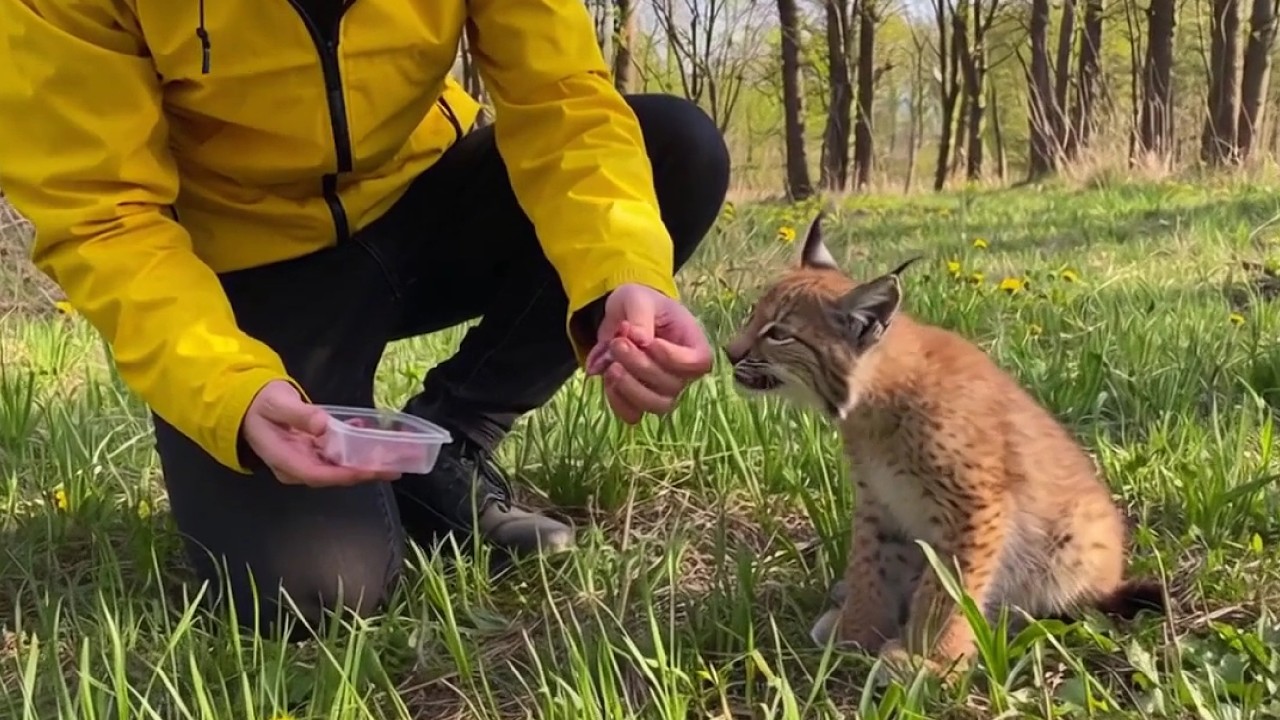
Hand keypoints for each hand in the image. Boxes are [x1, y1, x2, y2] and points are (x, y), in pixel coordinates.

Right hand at [240, 380, 399, 486]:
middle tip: (394, 466)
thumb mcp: (276, 404)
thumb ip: (300, 415)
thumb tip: (323, 425)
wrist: (246, 402)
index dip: (347, 475)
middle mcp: (296, 466)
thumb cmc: (258, 403)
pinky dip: (352, 446)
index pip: (319, 475)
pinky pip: (335, 453)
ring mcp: (303, 460)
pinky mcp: (310, 451)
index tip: (371, 470)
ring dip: (364, 460)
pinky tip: (364, 430)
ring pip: (338, 466)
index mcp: (284, 460)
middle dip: (365, 471)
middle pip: (333, 475)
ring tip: (391, 453)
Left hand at [583, 283, 712, 423]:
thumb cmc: (640, 304)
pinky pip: (632, 414)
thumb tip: (639, 339)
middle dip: (639, 366)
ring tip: (610, 364)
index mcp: (693, 343)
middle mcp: (683, 372)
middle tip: (617, 342)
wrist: (622, 316)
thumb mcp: (638, 298)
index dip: (673, 358)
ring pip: (655, 405)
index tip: (650, 341)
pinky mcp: (640, 401)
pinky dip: (615, 399)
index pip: (699, 363)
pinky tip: (604, 375)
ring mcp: (663, 390)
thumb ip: (640, 315)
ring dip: (628, 387)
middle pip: (671, 386)